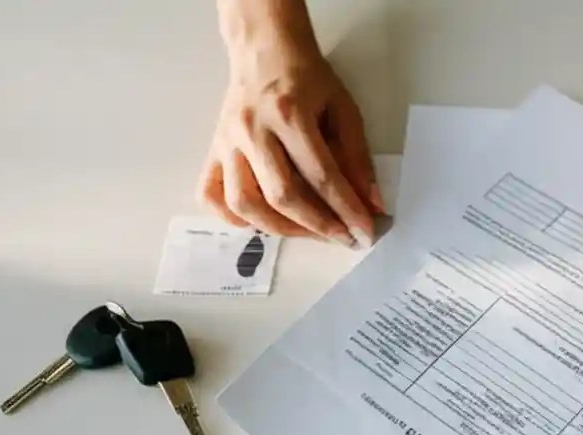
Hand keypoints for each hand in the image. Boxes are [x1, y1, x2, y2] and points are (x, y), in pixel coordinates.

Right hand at [197, 24, 382, 246]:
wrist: (265, 50)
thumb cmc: (307, 78)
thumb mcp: (343, 108)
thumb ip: (358, 157)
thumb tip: (372, 204)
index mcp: (289, 114)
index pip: (321, 175)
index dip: (345, 209)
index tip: (364, 233)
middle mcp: (252, 130)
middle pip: (282, 195)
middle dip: (317, 226)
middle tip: (342, 237)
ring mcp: (227, 142)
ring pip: (244, 202)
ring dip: (280, 229)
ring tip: (308, 232)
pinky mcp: (213, 150)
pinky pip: (211, 194)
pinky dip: (233, 217)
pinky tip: (261, 222)